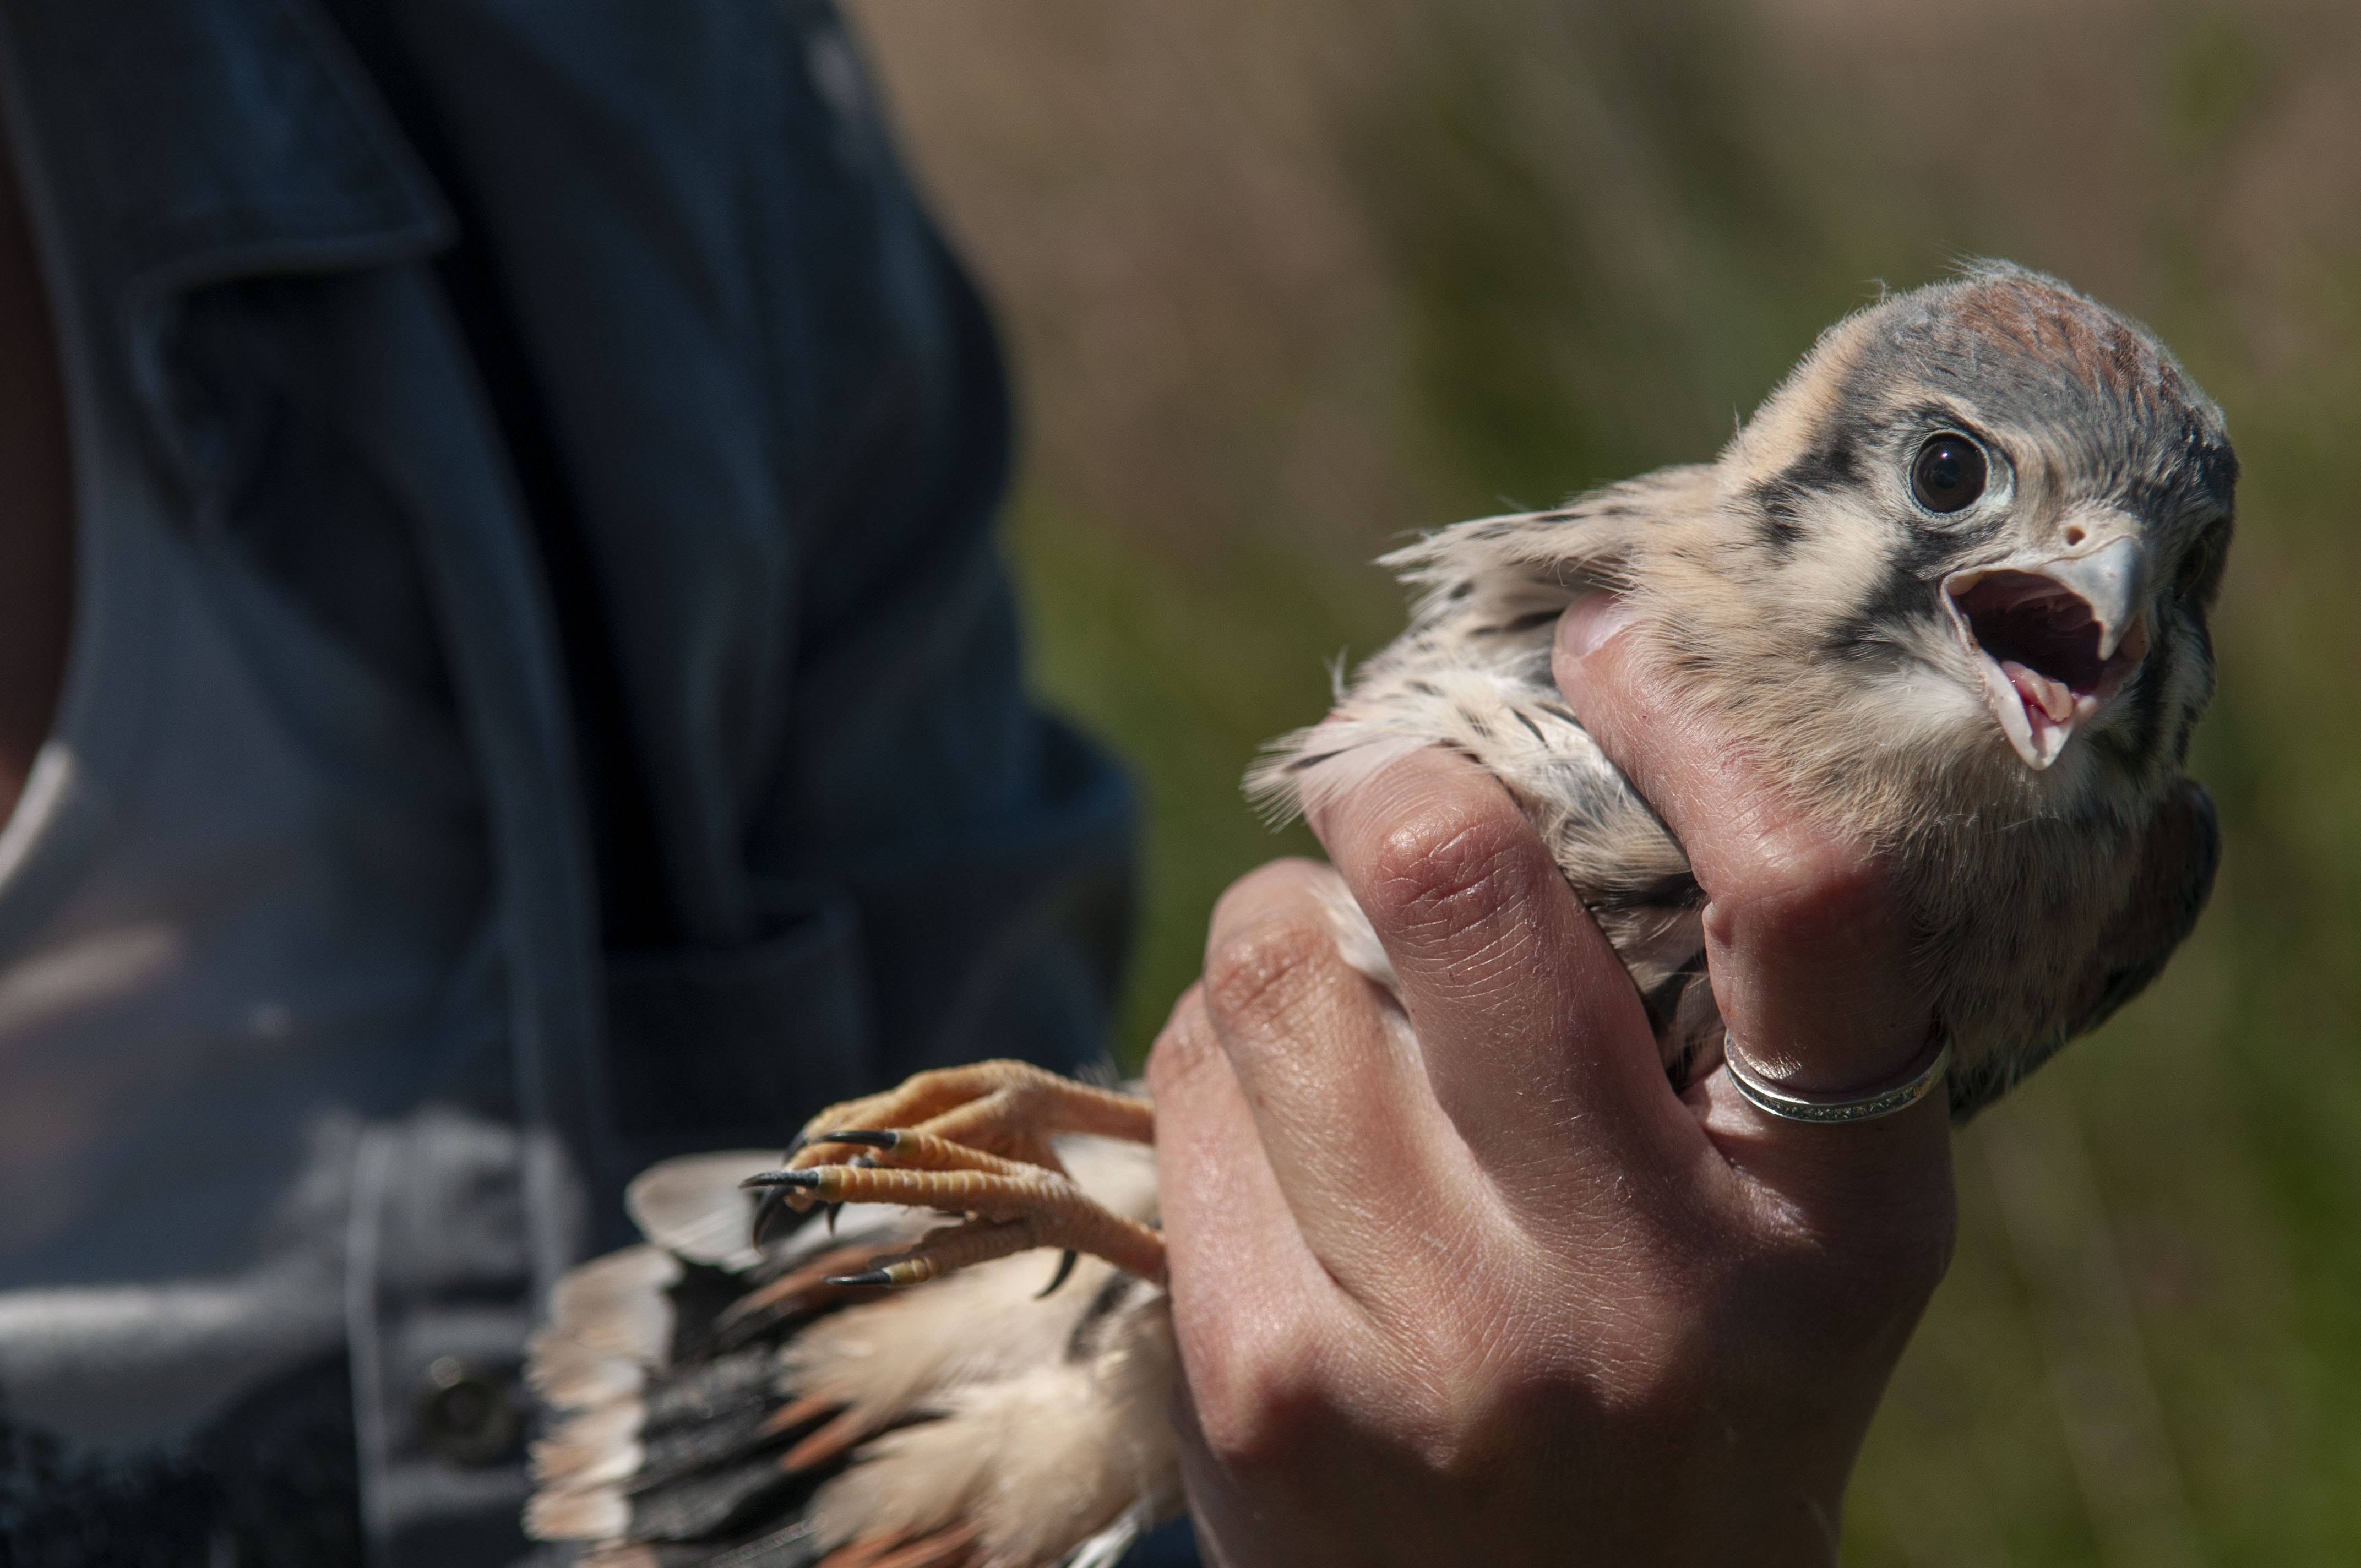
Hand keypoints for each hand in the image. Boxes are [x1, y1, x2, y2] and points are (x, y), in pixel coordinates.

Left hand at [1144, 596, 1956, 1566]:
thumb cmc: (1692, 1382)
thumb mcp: (1797, 1232)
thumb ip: (1739, 1023)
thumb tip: (1549, 738)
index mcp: (1836, 1223)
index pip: (1811, 908)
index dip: (1699, 727)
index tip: (1612, 640)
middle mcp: (1648, 1293)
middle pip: (1456, 889)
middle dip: (1396, 791)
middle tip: (1397, 804)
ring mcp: (1438, 1348)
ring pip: (1270, 966)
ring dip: (1286, 929)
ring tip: (1341, 1000)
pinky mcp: (1261, 1384)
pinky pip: (1182, 1082)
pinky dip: (1218, 1053)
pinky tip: (1284, 1132)